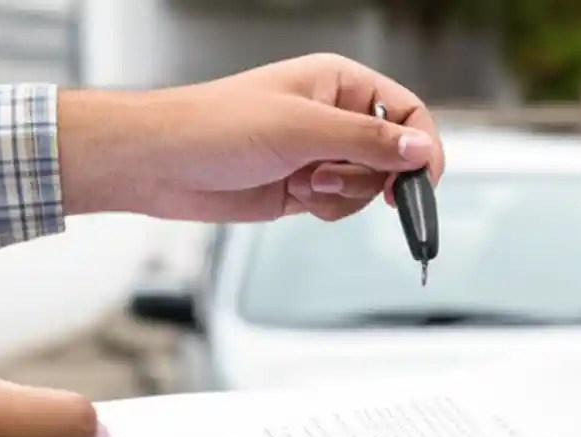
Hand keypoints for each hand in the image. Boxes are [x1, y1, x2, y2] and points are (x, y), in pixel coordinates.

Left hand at [61, 53, 445, 222]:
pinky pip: (342, 205)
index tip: (418, 181)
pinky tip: (294, 196)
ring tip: (301, 182)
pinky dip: (327, 209)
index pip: (407, 112)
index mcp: (339, 83)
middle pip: (392, 155)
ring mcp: (319, 153)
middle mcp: (334, 116)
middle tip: (331, 177)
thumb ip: (368, 141)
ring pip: (367, 186)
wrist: (160, 164)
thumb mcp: (301, 129)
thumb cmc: (214, 127)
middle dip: (367, 176)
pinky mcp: (304, 186)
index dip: (421, 147)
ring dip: (342, 194)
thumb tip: (421, 149)